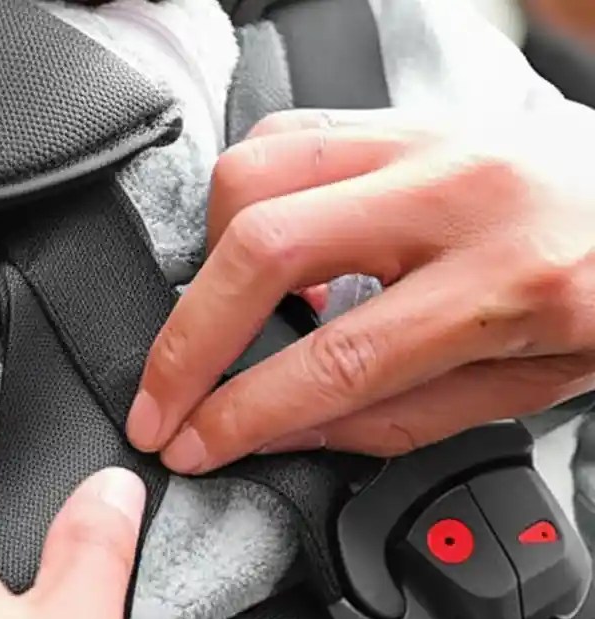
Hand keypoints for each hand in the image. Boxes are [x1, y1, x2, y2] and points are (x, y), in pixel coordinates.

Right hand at [125, 107, 594, 473]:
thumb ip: (392, 418)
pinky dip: (240, 201)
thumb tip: (274, 429)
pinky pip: (277, 138)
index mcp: (512, 282)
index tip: (189, 442)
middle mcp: (458, 193)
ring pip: (253, 175)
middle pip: (269, 247)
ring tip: (222, 316)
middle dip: (189, 340)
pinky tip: (258, 249)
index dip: (242, 411)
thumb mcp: (520, 390)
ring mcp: (420, 140)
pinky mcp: (392, 117)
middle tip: (157, 399)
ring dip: (208, 259)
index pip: (338, 358)